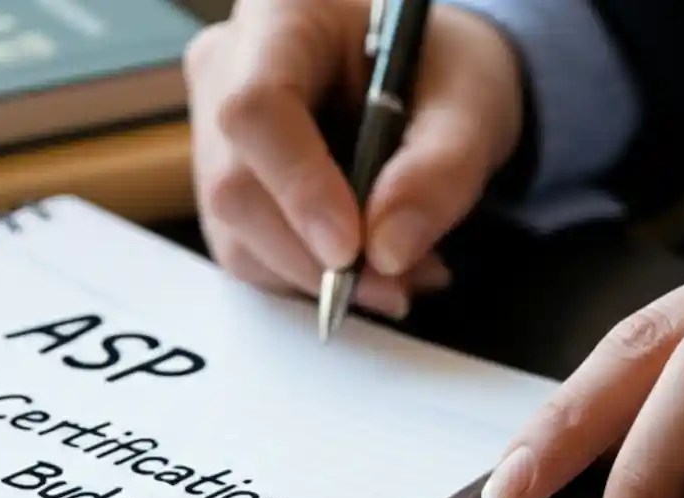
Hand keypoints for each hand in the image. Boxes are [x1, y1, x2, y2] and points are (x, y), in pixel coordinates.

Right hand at [184, 0, 524, 318]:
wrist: (426, 84)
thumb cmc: (442, 73)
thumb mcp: (470, 108)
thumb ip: (439, 173)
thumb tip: (387, 252)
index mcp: (282, 16)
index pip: (258, 108)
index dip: (298, 186)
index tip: (350, 250)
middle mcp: (227, 70)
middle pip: (235, 184)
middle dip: (313, 255)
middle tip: (395, 284)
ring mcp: (213, 134)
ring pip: (236, 233)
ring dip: (317, 276)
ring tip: (399, 274)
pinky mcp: (223, 189)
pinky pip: (248, 254)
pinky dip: (309, 278)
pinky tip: (368, 267)